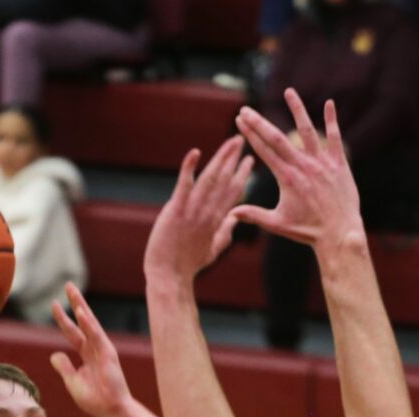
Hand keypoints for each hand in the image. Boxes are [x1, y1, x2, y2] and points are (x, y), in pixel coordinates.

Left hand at [49, 283, 132, 416]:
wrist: (110, 410)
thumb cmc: (94, 399)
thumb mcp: (72, 381)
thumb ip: (64, 366)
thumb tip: (54, 354)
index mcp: (86, 354)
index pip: (72, 332)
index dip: (63, 319)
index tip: (55, 304)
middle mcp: (94, 348)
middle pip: (82, 321)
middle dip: (75, 302)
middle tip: (68, 285)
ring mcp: (102, 349)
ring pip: (89, 323)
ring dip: (81, 306)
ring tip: (72, 290)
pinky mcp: (108, 353)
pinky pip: (96, 335)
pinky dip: (88, 323)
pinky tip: (81, 311)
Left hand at [143, 136, 251, 284]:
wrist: (169, 275)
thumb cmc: (188, 265)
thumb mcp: (213, 250)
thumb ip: (226, 234)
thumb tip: (234, 220)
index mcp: (217, 220)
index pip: (233, 192)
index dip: (241, 175)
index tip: (249, 159)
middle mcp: (208, 212)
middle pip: (225, 180)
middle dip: (233, 159)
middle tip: (241, 139)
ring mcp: (193, 211)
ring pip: (210, 179)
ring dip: (221, 158)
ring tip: (231, 141)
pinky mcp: (176, 210)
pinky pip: (184, 186)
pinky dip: (189, 168)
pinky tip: (194, 153)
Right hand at [233, 90, 363, 251]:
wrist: (339, 234)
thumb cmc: (308, 231)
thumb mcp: (278, 224)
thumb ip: (254, 215)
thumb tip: (231, 213)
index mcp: (287, 178)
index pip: (264, 150)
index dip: (250, 134)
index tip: (239, 120)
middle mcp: (303, 166)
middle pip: (277, 138)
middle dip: (259, 122)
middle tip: (246, 109)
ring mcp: (322, 163)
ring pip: (306, 130)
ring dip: (297, 109)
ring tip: (289, 92)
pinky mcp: (339, 163)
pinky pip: (334, 137)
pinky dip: (331, 120)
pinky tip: (329, 103)